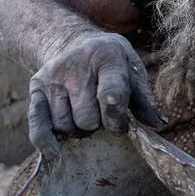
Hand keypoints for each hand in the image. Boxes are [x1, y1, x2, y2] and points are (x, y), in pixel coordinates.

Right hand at [27, 32, 164, 156]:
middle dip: (100, 124)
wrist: (73, 43)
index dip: (116, 113)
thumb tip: (157, 123)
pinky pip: (37, 122)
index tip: (120, 124)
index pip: (110, 91)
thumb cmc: (110, 63)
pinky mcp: (37, 89)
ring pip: (67, 126)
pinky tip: (52, 152)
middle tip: (103, 113)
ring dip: (79, 130)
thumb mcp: (132, 70)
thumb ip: (143, 99)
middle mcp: (76, 67)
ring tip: (85, 113)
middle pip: (88, 118)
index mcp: (107, 57)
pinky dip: (44, 140)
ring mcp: (53, 79)